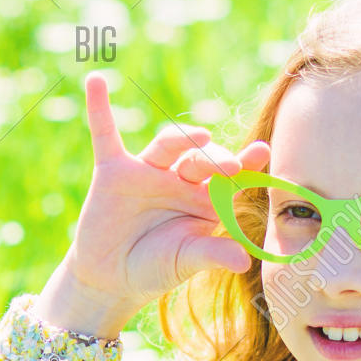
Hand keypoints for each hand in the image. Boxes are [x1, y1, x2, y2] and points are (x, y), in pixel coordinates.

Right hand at [36, 73, 269, 336]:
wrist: (111, 278)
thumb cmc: (157, 267)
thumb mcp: (186, 261)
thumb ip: (213, 255)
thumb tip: (244, 262)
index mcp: (208, 198)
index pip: (233, 176)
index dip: (248, 162)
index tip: (263, 150)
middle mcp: (183, 178)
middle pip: (203, 158)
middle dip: (216, 159)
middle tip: (230, 166)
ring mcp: (149, 171)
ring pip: (168, 145)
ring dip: (182, 140)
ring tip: (200, 137)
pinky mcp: (114, 171)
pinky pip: (106, 134)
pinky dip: (100, 108)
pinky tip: (97, 82)